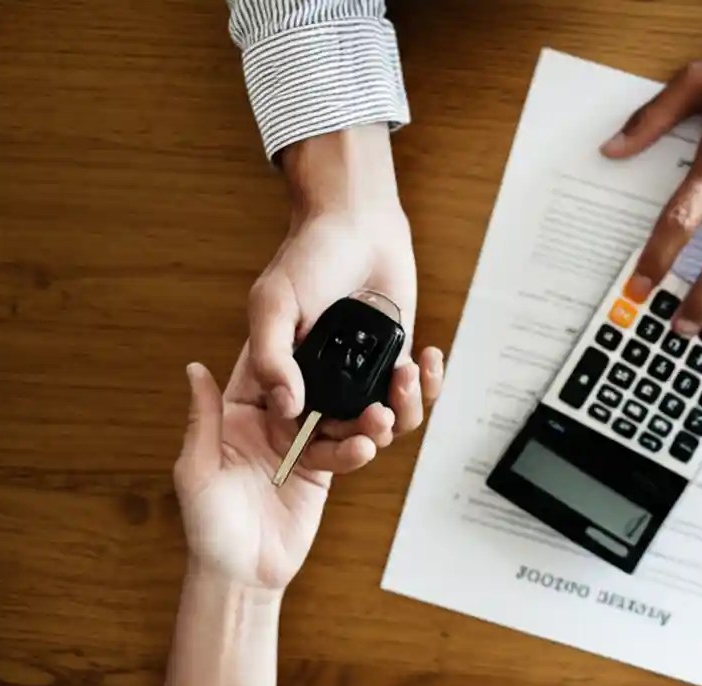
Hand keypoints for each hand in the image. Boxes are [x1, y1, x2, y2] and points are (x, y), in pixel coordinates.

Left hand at [174, 360, 441, 589]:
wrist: (241, 577)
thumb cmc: (208, 528)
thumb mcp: (198, 471)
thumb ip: (203, 419)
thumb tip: (195, 368)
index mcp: (238, 412)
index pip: (268, 367)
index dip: (293, 343)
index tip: (322, 318)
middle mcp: (273, 421)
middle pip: (316, 385)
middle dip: (346, 374)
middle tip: (376, 364)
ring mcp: (301, 444)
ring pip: (340, 415)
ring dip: (364, 412)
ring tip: (382, 412)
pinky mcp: (323, 470)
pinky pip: (348, 450)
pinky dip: (360, 447)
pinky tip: (369, 447)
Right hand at [240, 125, 441, 467]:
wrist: (358, 223)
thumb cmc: (309, 256)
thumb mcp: (274, 304)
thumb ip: (272, 356)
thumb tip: (287, 408)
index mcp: (286, 377)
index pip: (300, 435)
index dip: (321, 447)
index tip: (340, 437)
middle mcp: (324, 383)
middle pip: (349, 436)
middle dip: (368, 433)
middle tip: (380, 416)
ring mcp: (362, 374)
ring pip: (387, 422)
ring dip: (404, 410)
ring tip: (405, 376)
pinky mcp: (395, 359)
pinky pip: (416, 392)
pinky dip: (428, 385)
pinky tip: (427, 359)